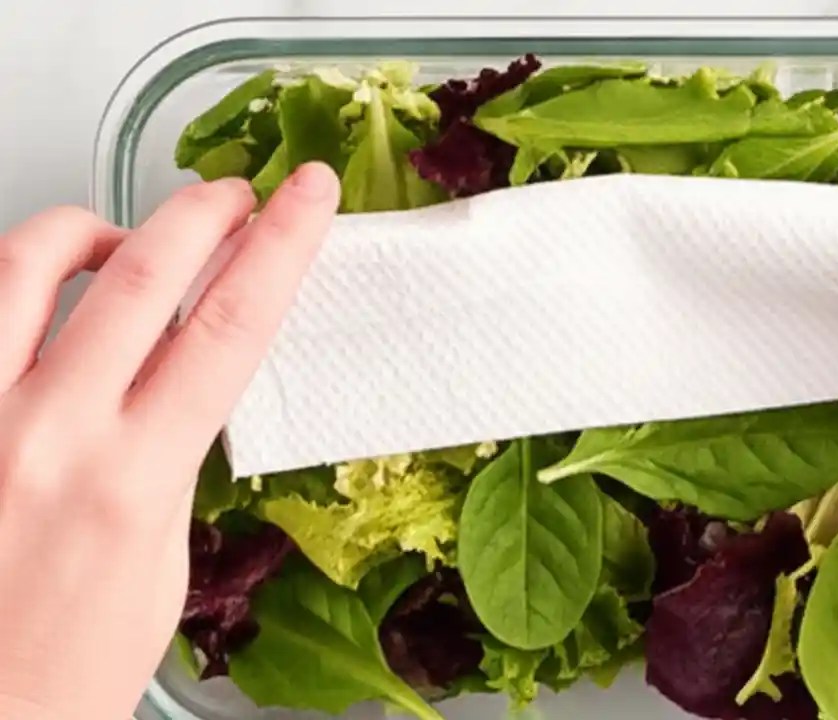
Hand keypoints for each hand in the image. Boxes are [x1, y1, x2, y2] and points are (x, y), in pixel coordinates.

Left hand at [0, 163, 338, 718]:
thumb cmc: (67, 668)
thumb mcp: (163, 559)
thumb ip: (171, 453)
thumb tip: (184, 371)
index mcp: (132, 481)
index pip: (229, 326)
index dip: (282, 245)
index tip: (307, 196)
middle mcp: (45, 437)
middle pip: (139, 270)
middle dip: (200, 210)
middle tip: (231, 197)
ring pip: (26, 262)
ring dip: (92, 226)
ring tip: (122, 237)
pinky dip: (15, 280)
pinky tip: (40, 294)